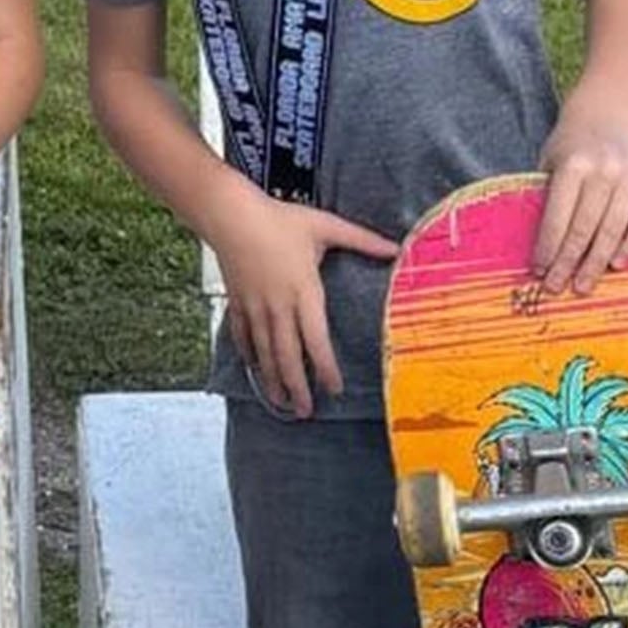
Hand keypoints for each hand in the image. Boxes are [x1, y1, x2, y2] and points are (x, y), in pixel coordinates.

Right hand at [215, 191, 398, 418]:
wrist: (230, 215)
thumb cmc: (280, 219)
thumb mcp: (325, 226)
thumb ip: (362, 240)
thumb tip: (396, 248)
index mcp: (303, 290)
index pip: (316, 339)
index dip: (324, 367)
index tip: (334, 388)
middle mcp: (278, 306)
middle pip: (288, 355)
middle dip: (297, 387)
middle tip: (306, 412)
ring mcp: (255, 307)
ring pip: (265, 353)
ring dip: (273, 380)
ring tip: (282, 403)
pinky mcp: (238, 303)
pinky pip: (244, 337)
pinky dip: (251, 356)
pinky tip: (256, 370)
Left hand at [533, 119, 627, 295]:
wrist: (606, 118)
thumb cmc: (569, 148)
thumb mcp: (549, 163)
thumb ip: (547, 197)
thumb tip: (541, 250)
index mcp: (574, 165)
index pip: (559, 215)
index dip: (549, 247)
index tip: (539, 271)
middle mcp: (604, 172)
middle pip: (585, 228)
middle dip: (569, 262)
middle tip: (557, 287)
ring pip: (613, 230)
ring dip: (596, 263)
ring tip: (583, 285)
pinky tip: (616, 265)